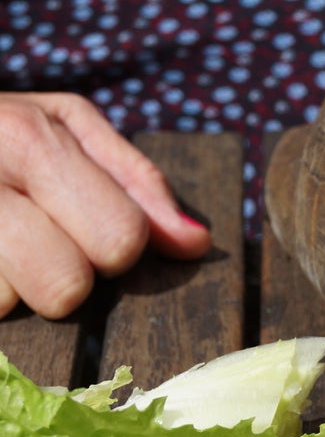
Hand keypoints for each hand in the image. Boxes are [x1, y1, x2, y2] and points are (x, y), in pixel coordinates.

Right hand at [0, 93, 210, 318]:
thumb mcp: (64, 129)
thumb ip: (135, 185)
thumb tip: (194, 244)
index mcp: (23, 134)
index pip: (121, 238)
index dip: (118, 244)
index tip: (89, 223)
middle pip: (68, 287)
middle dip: (68, 274)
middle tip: (38, 238)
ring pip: (12, 307)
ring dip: (13, 290)